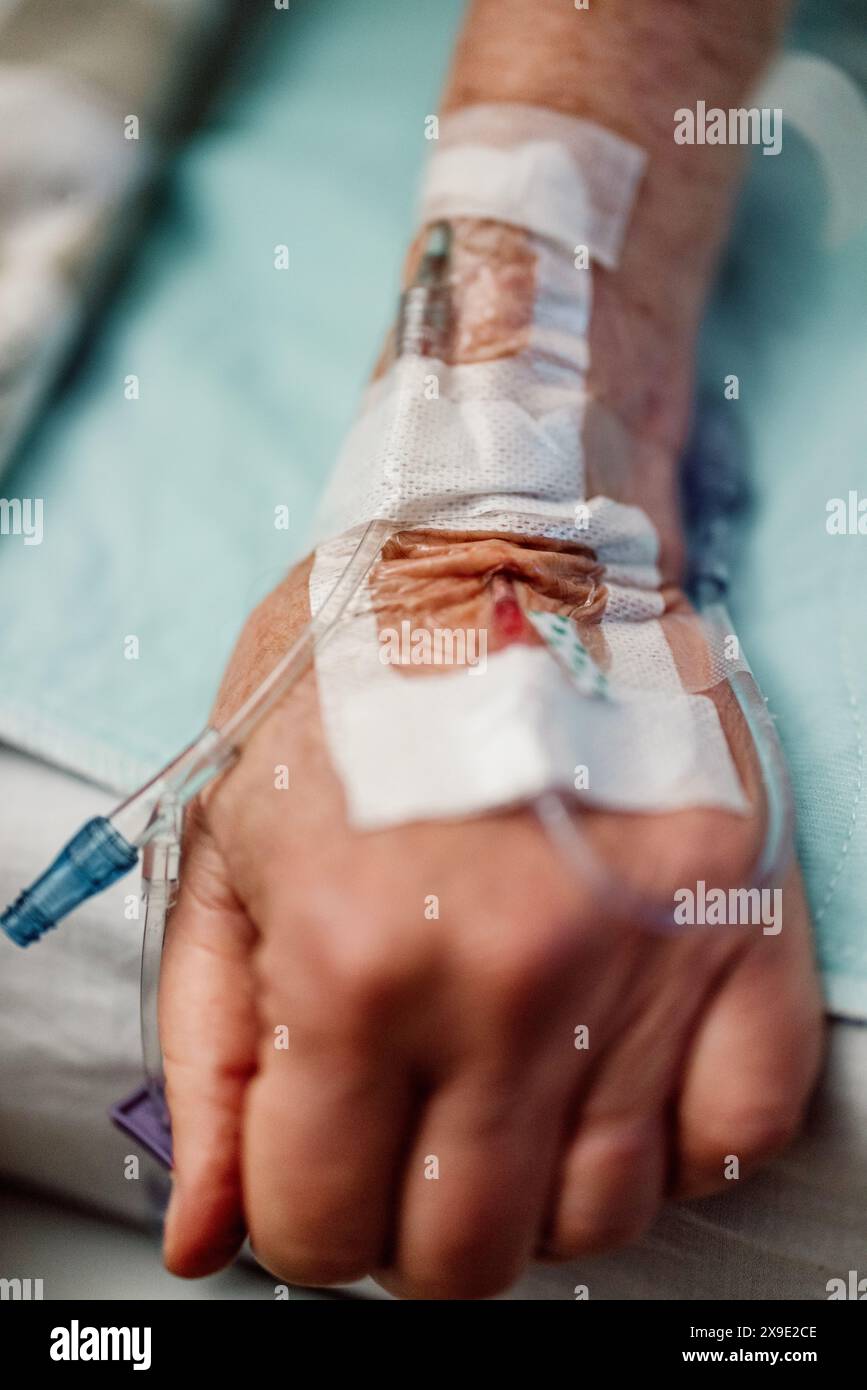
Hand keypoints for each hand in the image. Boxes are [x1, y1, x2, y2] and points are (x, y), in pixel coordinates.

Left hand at [159, 545, 822, 1298]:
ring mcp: (640, 950)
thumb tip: (205, 1233)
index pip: (319, 1222)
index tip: (320, 1167)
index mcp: (354, 955)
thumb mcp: (225, 844)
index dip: (304, 1220)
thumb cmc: (348, 674)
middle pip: (465, 1251)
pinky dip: (679, 1145)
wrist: (500, 538)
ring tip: (505, 1099)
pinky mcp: (736, 916)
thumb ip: (207, 1053)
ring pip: (602, 1215)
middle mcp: (507, 976)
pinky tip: (619, 1083)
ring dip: (536, 1194)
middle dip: (412, 1228)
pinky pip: (742, 1128)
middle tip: (408, 1139)